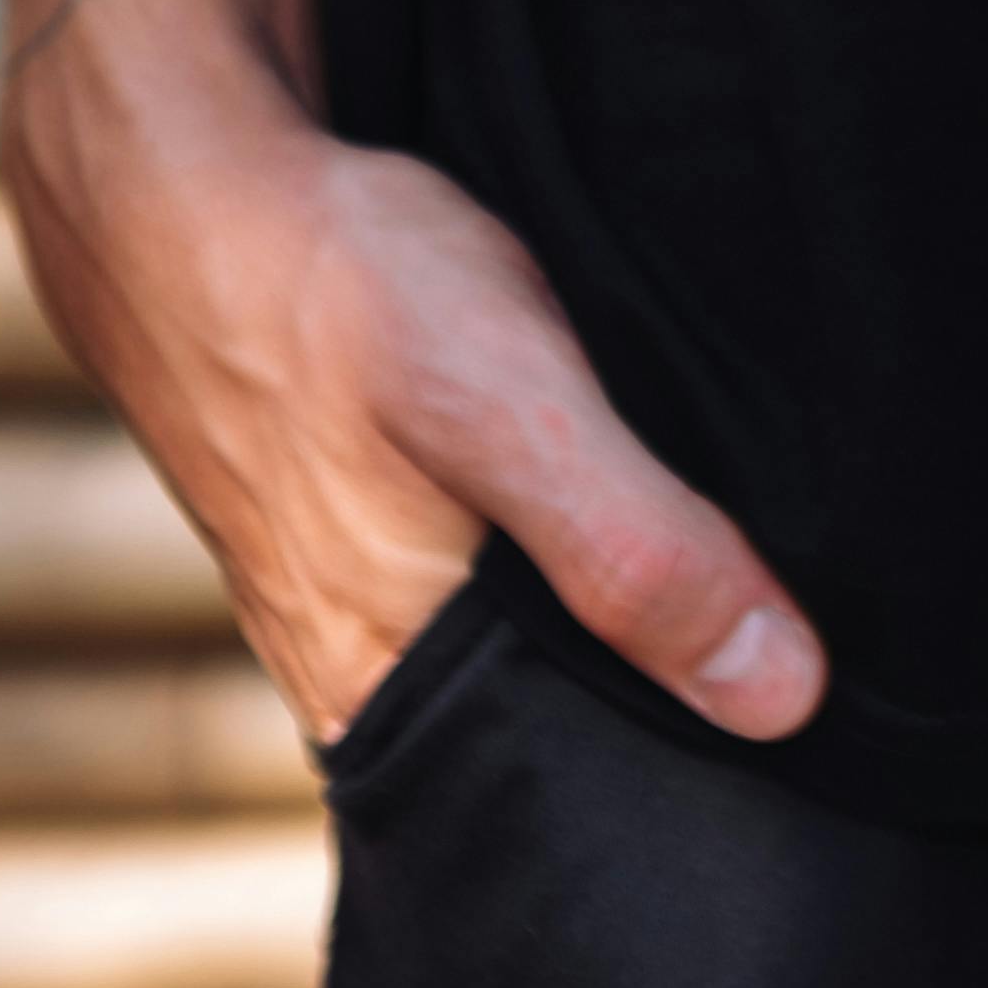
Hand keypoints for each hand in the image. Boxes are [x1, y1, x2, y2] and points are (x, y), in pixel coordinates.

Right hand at [1, 0, 826, 750]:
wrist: (185, 190)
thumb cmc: (336, 293)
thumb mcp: (512, 409)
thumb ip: (633, 552)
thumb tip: (781, 698)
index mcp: (388, 699)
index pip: (566, 798)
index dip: (687, 771)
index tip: (802, 728)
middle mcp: (362, 675)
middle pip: (554, 725)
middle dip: (666, 691)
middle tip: (791, 631)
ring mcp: (355, 596)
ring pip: (529, 642)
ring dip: (619, 604)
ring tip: (727, 558)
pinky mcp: (363, 519)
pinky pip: (489, 573)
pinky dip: (563, 541)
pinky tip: (623, 491)